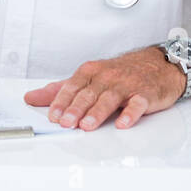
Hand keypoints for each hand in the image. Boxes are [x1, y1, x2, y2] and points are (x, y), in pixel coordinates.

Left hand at [24, 48, 186, 129]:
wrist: (158, 65)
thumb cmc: (120, 73)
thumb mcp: (88, 77)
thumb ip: (60, 89)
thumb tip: (32, 97)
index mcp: (91, 72)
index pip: (72, 87)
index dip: (61, 102)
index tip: (52, 115)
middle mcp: (107, 77)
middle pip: (88, 93)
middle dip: (75, 108)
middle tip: (65, 122)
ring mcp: (127, 85)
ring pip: (109, 98)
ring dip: (97, 113)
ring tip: (87, 125)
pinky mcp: (145, 94)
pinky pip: (137, 104)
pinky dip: (130, 113)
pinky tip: (123, 123)